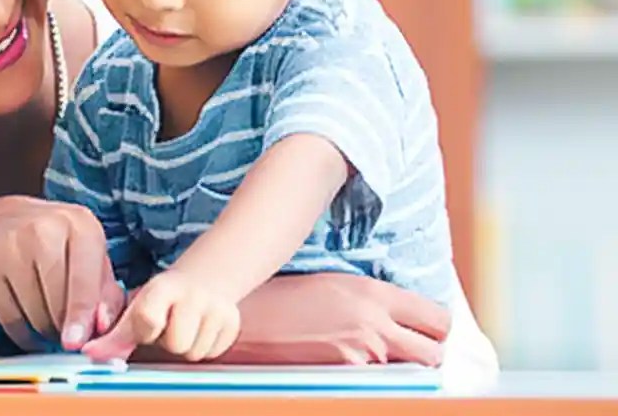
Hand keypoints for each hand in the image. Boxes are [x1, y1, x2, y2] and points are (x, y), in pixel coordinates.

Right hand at [0, 196, 126, 351]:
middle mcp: (43, 227)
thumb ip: (104, 292)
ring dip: (43, 330)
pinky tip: (23, 318)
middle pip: (59, 304)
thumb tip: (103, 326)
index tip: (77, 341)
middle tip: (64, 326)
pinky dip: (21, 332)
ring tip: (42, 313)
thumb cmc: (45, 246)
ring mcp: (9, 244)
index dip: (83, 313)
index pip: (85, 277)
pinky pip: (10, 319)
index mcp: (79, 223)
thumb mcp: (84, 259)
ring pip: (36, 315)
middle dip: (64, 326)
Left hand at [83, 270, 240, 362]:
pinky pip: (213, 354)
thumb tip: (91, 353)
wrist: (205, 278)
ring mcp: (218, 308)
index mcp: (164, 286)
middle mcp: (195, 294)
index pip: (148, 320)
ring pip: (195, 353)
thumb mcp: (138, 305)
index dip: (146, 331)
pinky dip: (203, 347)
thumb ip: (116, 334)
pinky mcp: (234, 323)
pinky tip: (199, 329)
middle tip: (168, 325)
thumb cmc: (163, 298)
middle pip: (177, 344)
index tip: (147, 327)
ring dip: (185, 346)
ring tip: (183, 326)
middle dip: (168, 341)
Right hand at [210, 273, 450, 365]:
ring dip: (398, 375)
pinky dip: (372, 386)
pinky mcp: (345, 381)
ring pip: (410, 377)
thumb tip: (400, 321)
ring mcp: (362, 357)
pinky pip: (379, 389)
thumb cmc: (277, 303)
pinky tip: (345, 375)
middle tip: (404, 358)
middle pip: (434, 353)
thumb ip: (371, 303)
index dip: (433, 332)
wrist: (238, 326)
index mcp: (371, 293)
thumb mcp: (330, 287)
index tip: (422, 336)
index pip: (438, 319)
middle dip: (424, 358)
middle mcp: (374, 324)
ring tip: (368, 366)